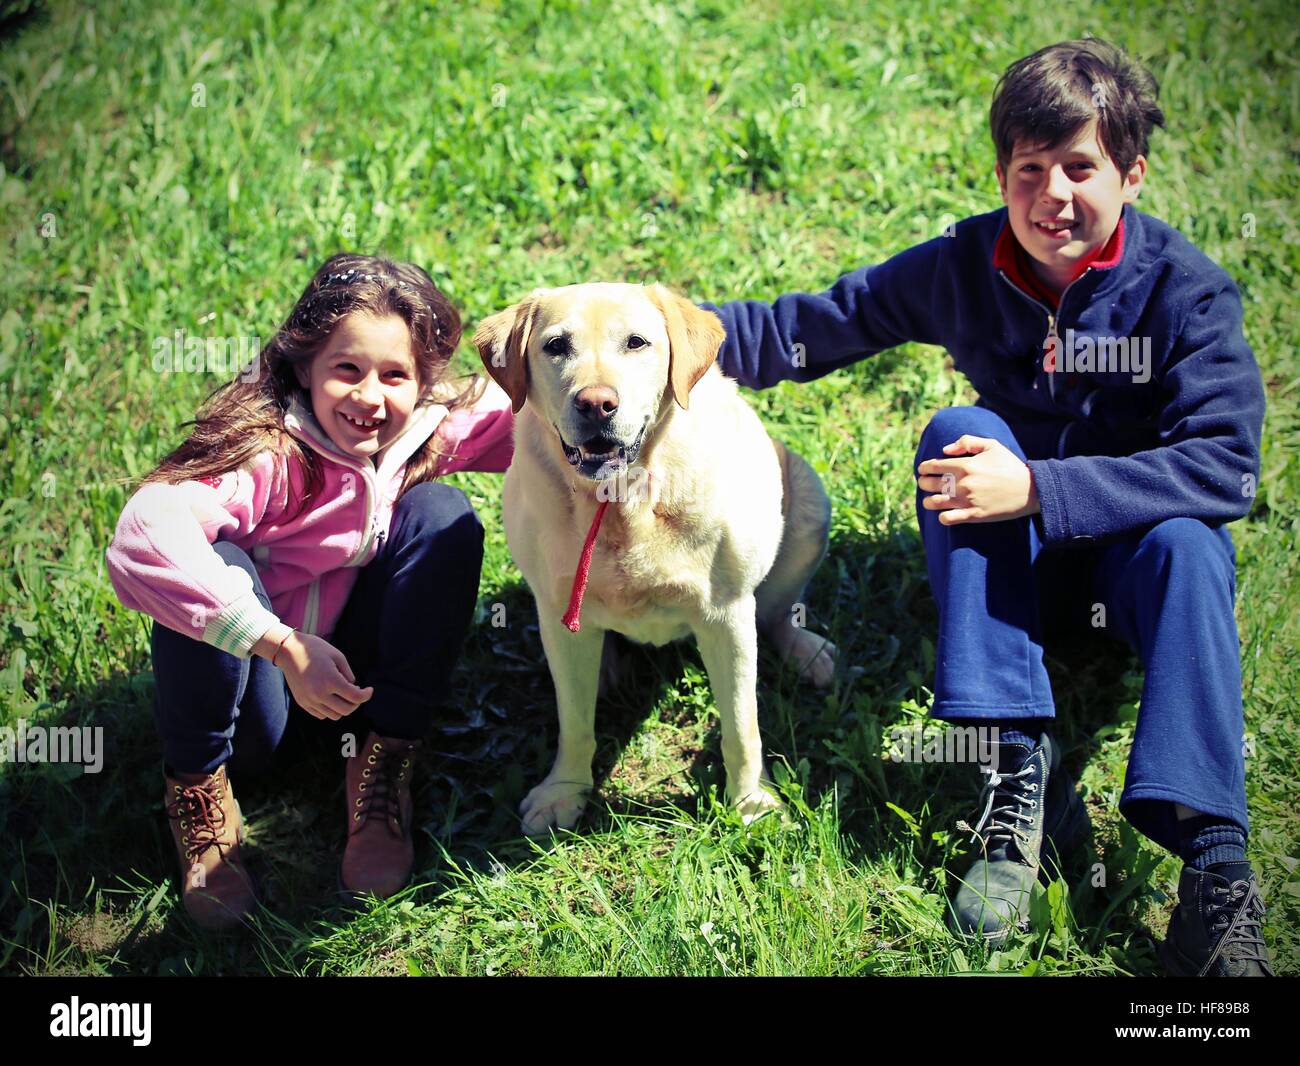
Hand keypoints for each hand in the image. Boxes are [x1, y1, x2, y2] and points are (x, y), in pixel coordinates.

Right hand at [272, 630, 372, 719]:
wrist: (288, 651)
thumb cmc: (315, 649)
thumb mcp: (337, 656)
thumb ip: (348, 674)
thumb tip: (354, 688)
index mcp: (330, 681)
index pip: (355, 697)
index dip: (366, 695)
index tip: (369, 690)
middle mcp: (319, 694)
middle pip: (346, 710)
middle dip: (356, 703)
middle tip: (356, 692)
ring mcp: (309, 700)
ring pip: (334, 715)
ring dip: (342, 707)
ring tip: (342, 694)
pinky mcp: (302, 702)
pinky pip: (321, 714)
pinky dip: (330, 709)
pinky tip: (331, 697)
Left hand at [916, 435, 1039, 524]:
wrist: (1031, 489)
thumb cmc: (1010, 465)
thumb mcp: (992, 445)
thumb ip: (967, 442)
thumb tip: (945, 450)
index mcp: (965, 465)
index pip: (932, 466)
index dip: (923, 468)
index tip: (923, 470)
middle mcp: (963, 483)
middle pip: (929, 484)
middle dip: (923, 483)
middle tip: (926, 483)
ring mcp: (967, 500)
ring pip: (933, 503)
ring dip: (929, 501)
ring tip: (932, 500)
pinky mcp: (974, 515)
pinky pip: (947, 519)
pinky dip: (942, 517)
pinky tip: (946, 513)